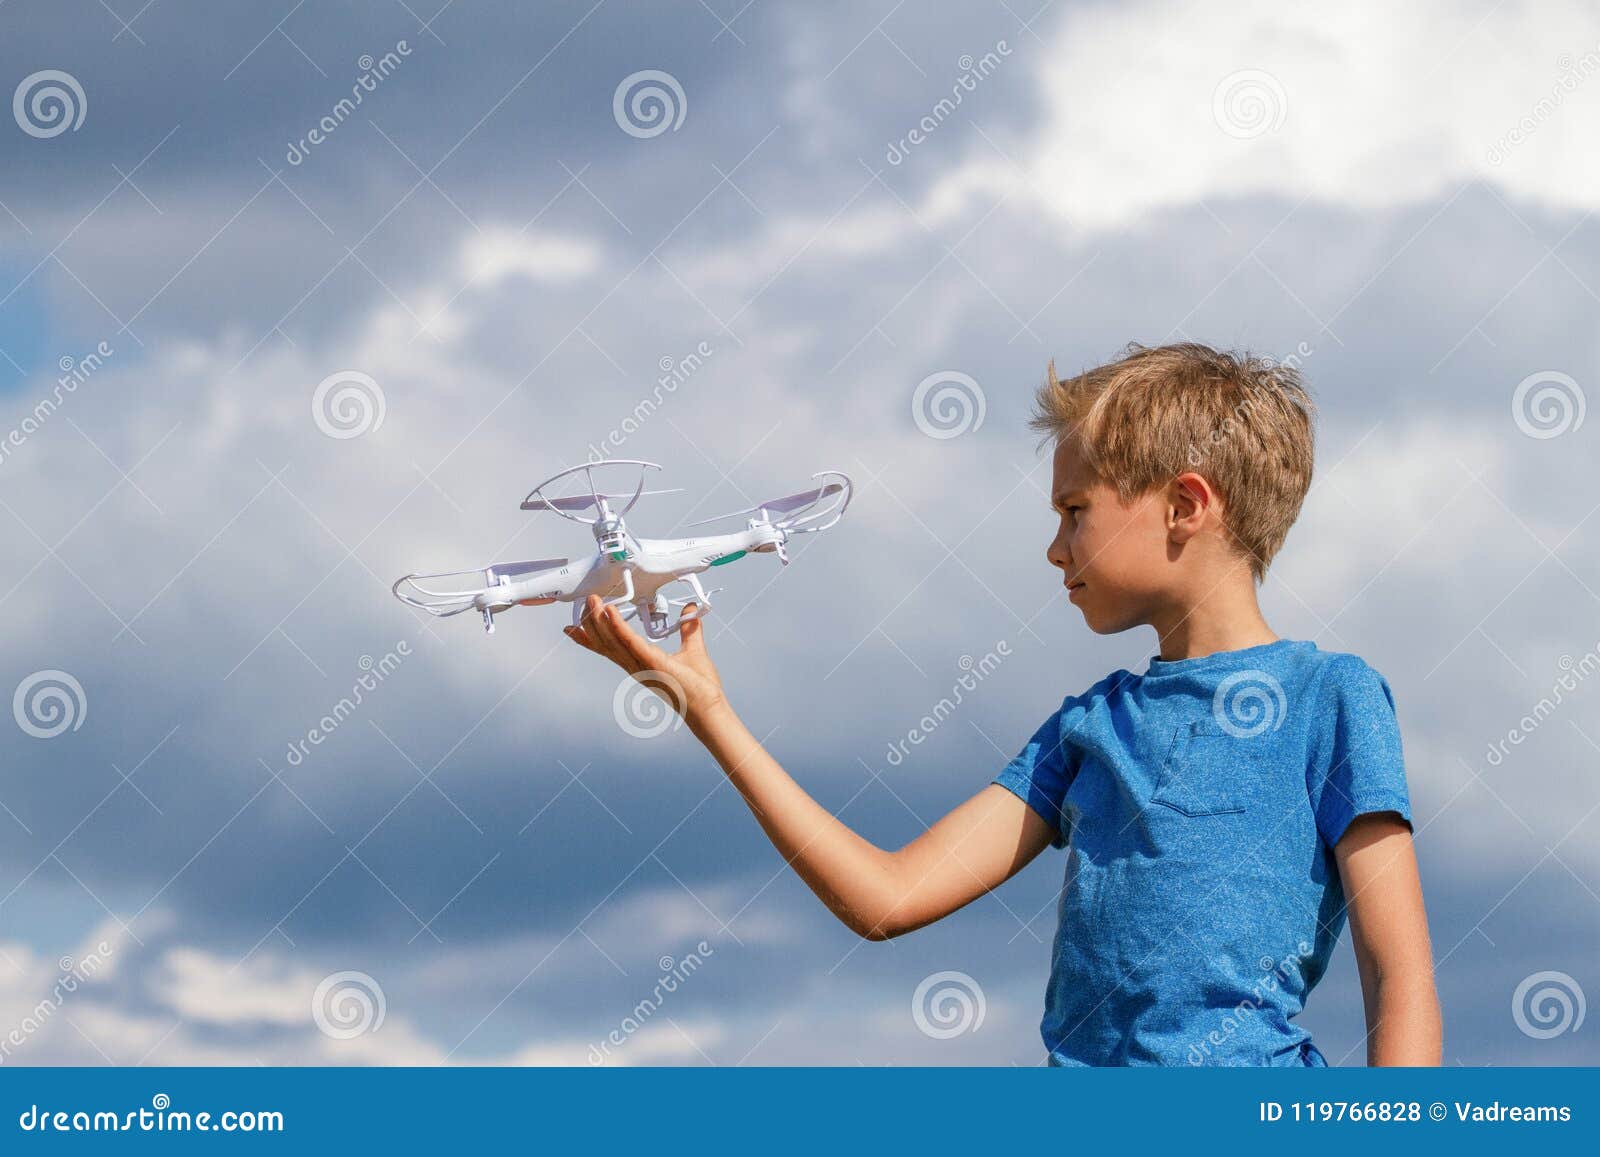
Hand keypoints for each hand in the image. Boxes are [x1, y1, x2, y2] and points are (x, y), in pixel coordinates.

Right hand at [563, 594, 728, 725]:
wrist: (708, 707)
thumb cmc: (700, 687)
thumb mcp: (692, 649)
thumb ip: (689, 628)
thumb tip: (691, 608)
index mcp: (640, 663)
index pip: (610, 648)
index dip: (590, 638)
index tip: (573, 628)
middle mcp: (635, 666)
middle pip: (606, 643)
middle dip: (591, 623)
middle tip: (582, 604)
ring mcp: (642, 665)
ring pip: (613, 641)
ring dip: (600, 621)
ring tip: (591, 602)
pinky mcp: (652, 663)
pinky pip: (631, 642)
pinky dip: (619, 626)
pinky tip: (610, 612)